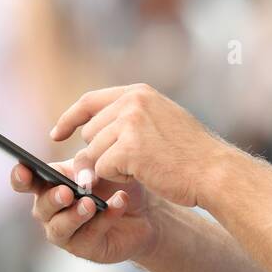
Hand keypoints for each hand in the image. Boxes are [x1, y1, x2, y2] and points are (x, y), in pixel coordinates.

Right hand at [10, 159, 162, 265]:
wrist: (142, 210)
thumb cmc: (113, 184)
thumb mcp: (101, 167)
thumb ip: (87, 165)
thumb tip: (81, 176)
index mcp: (48, 185)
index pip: (26, 181)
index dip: (20, 176)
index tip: (24, 169)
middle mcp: (51, 211)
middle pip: (41, 207)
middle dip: (52, 199)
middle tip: (67, 192)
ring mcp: (66, 232)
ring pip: (60, 227)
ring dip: (74, 215)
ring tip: (91, 204)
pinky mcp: (85, 248)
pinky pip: (90, 235)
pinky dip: (105, 218)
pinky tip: (119, 203)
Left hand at [51, 83, 231, 208]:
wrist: (214, 171)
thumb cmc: (191, 153)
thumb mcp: (161, 120)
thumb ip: (129, 118)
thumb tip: (90, 133)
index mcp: (138, 92)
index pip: (90, 101)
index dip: (70, 119)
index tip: (56, 134)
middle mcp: (132, 102)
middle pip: (89, 132)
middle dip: (99, 153)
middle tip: (127, 165)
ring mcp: (129, 123)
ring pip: (93, 153)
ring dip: (110, 168)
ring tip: (143, 167)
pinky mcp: (128, 149)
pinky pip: (101, 169)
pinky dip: (116, 179)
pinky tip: (142, 175)